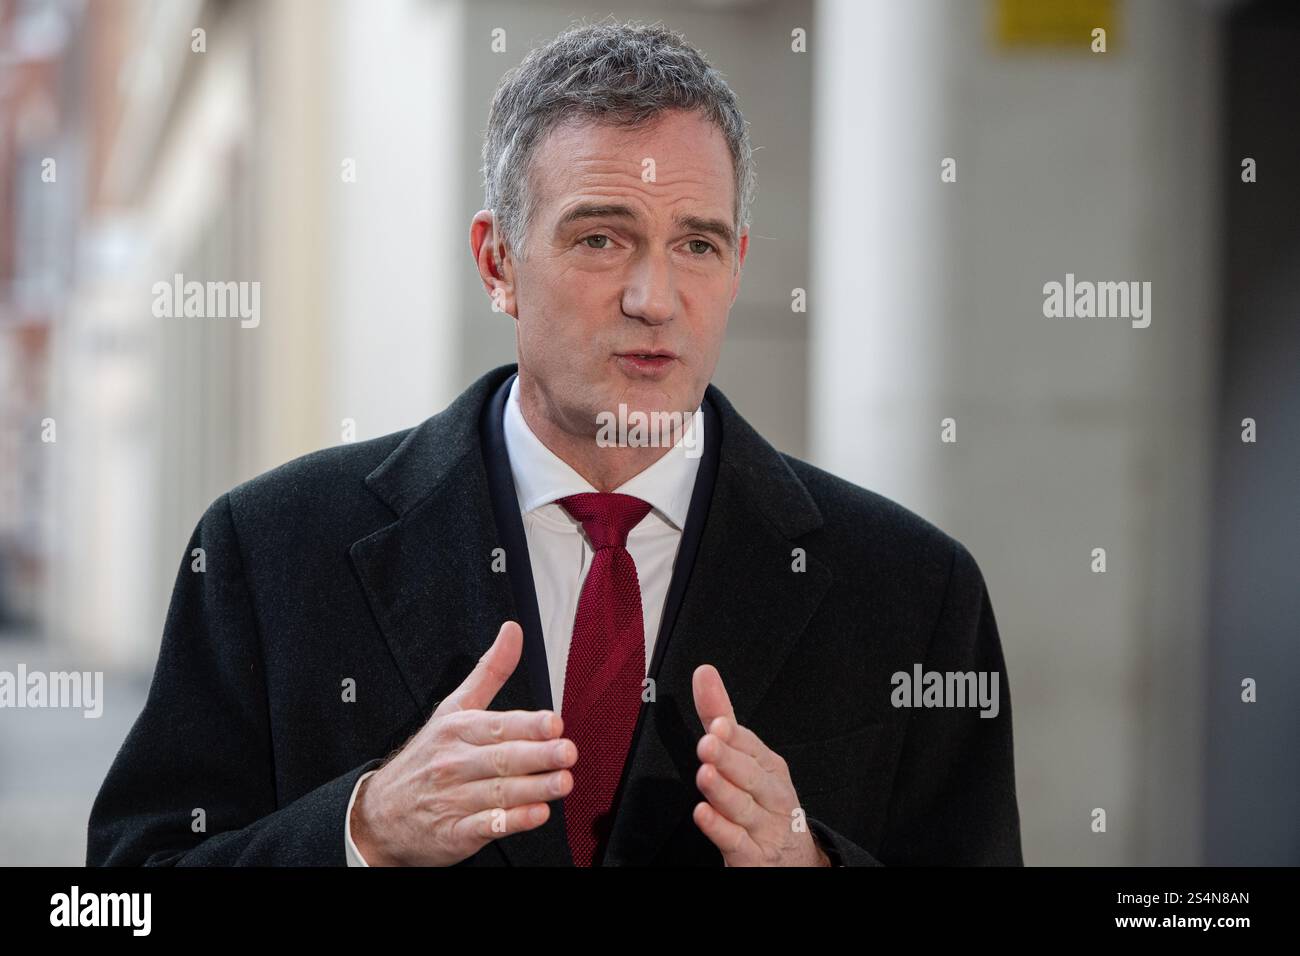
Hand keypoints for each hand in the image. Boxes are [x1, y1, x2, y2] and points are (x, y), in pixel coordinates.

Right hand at [350, 620, 576, 865]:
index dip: (528, 725)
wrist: (379, 813)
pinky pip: (486, 826)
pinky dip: (511, 822)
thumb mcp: (453, 708)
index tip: (554, 723)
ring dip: (534, 788)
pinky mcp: (455, 833)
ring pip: (499, 793)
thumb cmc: (427, 757)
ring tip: (563, 783)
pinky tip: (536, 815)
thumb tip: (513, 631)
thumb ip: (490, 672)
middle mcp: (455, 763)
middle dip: (537, 755)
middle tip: (567, 752)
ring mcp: (453, 799)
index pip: (497, 726)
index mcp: (458, 730)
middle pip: (502, 759)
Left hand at [691, 664, 830, 865]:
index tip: (717, 724)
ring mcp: (764, 827)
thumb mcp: (745, 757)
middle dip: (729, 759)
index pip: (752, 747)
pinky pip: (735, 842)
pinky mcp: (752, 856)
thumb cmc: (764, 802)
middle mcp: (772, 794)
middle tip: (708, 744)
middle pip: (750, 776)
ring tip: (705, 775)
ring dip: (723, 791)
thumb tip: (704, 672)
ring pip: (743, 807)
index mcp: (770, 767)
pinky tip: (702, 814)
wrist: (792, 860)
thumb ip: (720, 715)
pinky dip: (720, 828)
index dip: (735, 737)